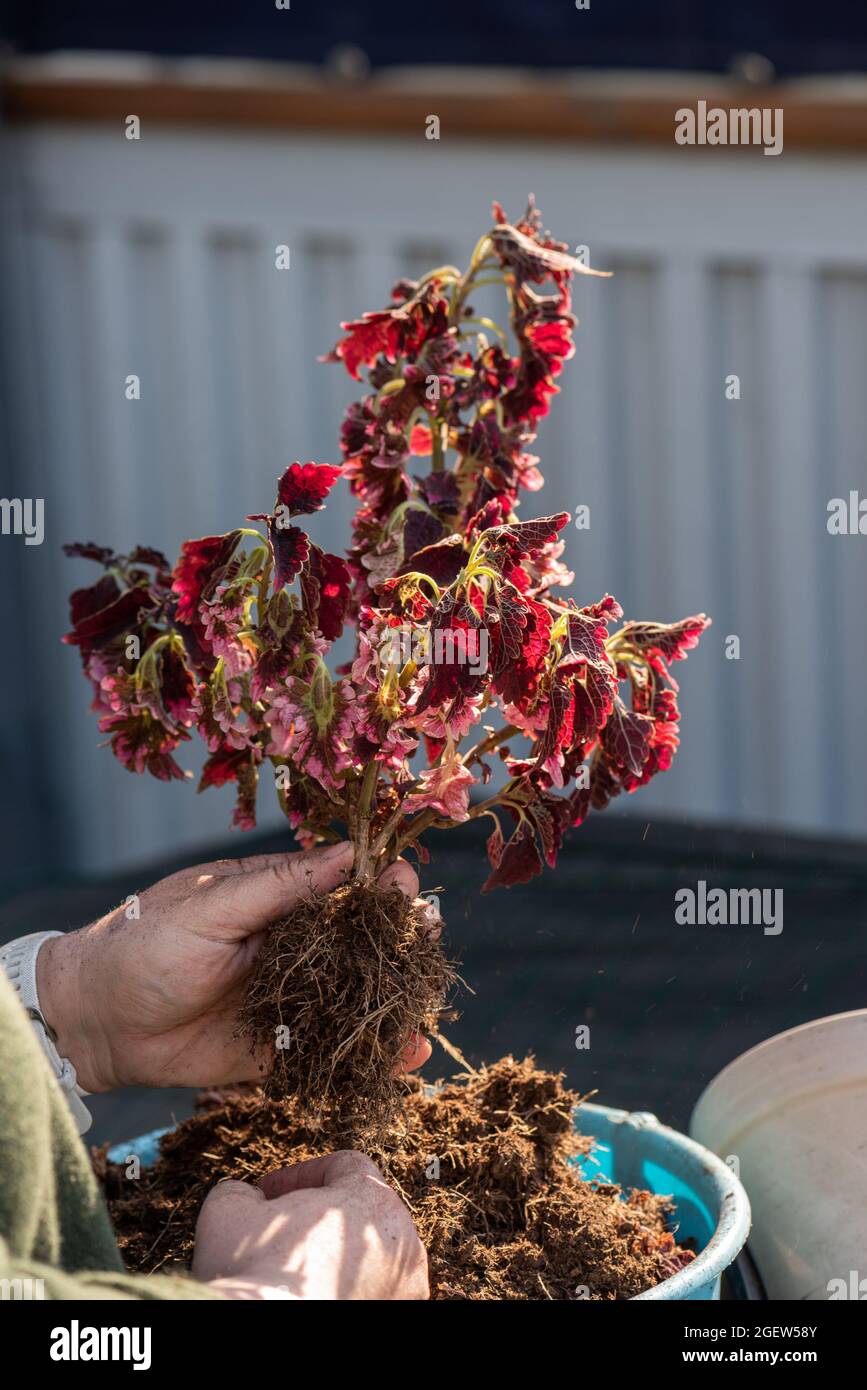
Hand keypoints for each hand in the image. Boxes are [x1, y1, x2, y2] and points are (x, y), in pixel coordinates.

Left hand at [37, 843, 434, 1092]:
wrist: (93, 1021)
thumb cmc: (143, 945)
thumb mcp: (211, 907)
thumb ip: (279, 887)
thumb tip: (347, 854)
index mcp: (276, 900)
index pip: (341, 885)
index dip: (376, 882)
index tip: (402, 882)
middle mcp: (292, 949)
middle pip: (360, 943)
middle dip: (399, 940)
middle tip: (426, 936)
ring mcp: (289, 1001)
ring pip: (355, 1000)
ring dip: (394, 1001)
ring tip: (427, 1008)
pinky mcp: (278, 1052)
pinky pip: (332, 1053)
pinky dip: (370, 1056)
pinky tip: (407, 1056)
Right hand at [192, 1151, 428, 1300]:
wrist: (267, 1323)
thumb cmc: (255, 1269)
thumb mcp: (228, 1211)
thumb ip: (244, 1192)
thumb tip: (247, 1198)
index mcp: (371, 1197)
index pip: (343, 1166)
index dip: (299, 1176)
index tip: (267, 1194)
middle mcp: (401, 1239)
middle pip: (359, 1212)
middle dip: (318, 1216)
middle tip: (276, 1231)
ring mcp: (402, 1285)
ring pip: (369, 1255)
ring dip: (334, 1255)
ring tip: (293, 1269)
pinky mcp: (395, 1313)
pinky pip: (370, 1292)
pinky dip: (343, 1289)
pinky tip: (309, 1294)